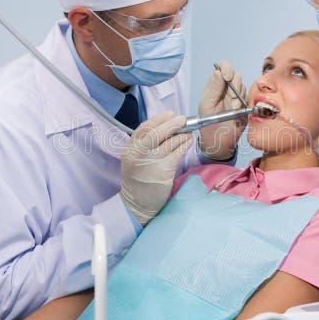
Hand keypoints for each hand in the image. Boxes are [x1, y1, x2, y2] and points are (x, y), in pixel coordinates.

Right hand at [120, 111, 193, 225]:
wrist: (137, 205)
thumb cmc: (139, 180)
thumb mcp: (135, 159)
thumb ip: (146, 145)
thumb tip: (168, 127)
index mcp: (130, 149)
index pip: (144, 128)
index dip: (159, 119)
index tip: (170, 114)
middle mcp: (138, 154)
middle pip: (156, 132)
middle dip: (171, 123)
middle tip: (183, 119)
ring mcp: (150, 162)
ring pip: (170, 141)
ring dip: (182, 134)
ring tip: (189, 132)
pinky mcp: (163, 171)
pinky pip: (177, 152)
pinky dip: (185, 144)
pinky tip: (188, 142)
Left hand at [197, 60, 246, 160]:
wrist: (220, 143)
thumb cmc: (209, 126)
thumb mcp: (207, 106)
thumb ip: (213, 88)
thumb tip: (220, 71)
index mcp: (214, 85)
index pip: (222, 66)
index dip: (227, 68)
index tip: (227, 77)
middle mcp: (226, 88)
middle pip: (236, 76)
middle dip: (235, 88)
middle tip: (231, 101)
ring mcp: (237, 95)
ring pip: (244, 87)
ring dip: (239, 98)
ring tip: (233, 110)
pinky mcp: (246, 104)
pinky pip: (251, 97)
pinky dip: (246, 104)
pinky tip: (239, 112)